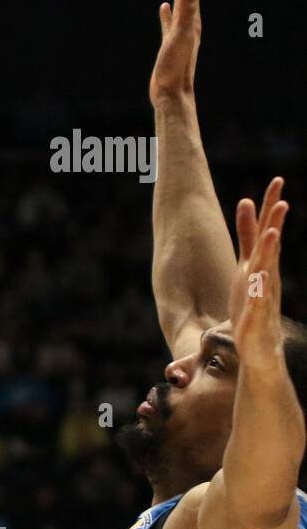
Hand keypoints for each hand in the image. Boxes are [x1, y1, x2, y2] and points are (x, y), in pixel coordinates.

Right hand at [149, 0, 202, 108]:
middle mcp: (189, 24)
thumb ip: (186, 12)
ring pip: (181, 6)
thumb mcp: (181, 37)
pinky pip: (169, 23)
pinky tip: (164, 8)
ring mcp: (179, 33)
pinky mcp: (170, 44)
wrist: (172, 93)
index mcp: (192, 19)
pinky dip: (167, 13)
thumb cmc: (176, 66)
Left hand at [229, 177, 288, 370]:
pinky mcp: (255, 316)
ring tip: (272, 232)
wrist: (259, 348)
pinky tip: (259, 278)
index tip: (277, 180)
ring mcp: (262, 295)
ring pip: (266, 270)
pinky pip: (258, 301)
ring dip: (269, 252)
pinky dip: (259, 289)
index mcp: (260, 264)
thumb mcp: (245, 267)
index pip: (266, 231)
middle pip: (270, 245)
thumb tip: (246, 204)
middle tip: (282, 197)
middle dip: (275, 222)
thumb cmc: (251, 304)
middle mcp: (264, 276)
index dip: (270, 206)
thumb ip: (247, 238)